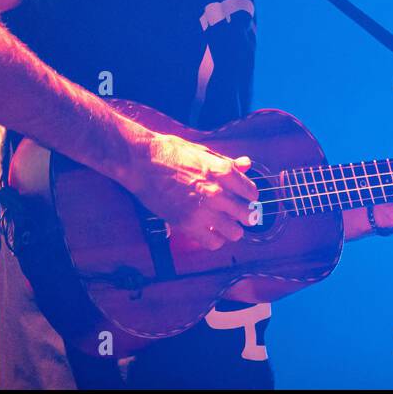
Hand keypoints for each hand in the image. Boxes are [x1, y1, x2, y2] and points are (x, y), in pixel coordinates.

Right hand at [124, 132, 258, 250]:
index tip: (242, 198)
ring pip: (234, 232)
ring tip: (223, 224)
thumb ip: (227, 161)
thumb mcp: (203, 151)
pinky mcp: (187, 223)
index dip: (248, 196)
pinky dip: (214, 239)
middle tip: (235, 213)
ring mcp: (203, 210)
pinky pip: (212, 242)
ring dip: (231, 229)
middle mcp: (218, 192)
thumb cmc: (170, 152)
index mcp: (223, 171)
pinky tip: (208, 231)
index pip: (251, 193)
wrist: (141, 161)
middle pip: (247, 214)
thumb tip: (246, 164)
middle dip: (243, 214)